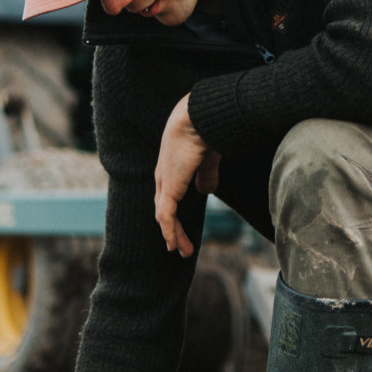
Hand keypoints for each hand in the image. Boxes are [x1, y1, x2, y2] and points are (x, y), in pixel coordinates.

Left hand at [154, 94, 220, 256]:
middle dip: (173, 229)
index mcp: (173, 167)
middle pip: (164, 208)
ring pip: (164, 215)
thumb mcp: (208, 159)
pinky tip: (173, 245)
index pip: (170, 195)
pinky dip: (169, 232)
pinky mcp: (168, 188)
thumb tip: (207, 191)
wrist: (199, 119)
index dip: (175, 212)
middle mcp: (164, 176)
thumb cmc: (206, 131)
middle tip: (182, 247)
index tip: (183, 228)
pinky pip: (166, 216)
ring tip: (183, 251)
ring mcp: (165, 182)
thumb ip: (206, 175)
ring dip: (173, 235)